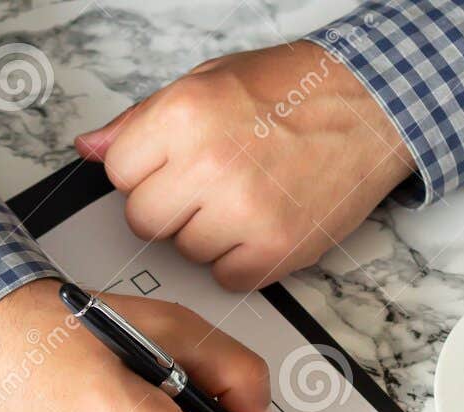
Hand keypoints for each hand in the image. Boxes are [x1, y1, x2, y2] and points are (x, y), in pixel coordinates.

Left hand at [74, 41, 413, 289]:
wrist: (372, 107)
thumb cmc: (295, 90)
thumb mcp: (209, 82)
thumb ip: (143, 121)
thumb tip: (91, 147)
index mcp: (184, 115)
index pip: (118, 173)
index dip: (143, 173)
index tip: (168, 167)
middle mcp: (209, 165)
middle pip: (145, 220)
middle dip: (169, 207)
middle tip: (206, 185)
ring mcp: (243, 212)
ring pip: (185, 252)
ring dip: (207, 234)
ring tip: (243, 196)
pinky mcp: (275, 249)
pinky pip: (227, 277)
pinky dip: (241, 259)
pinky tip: (261, 222)